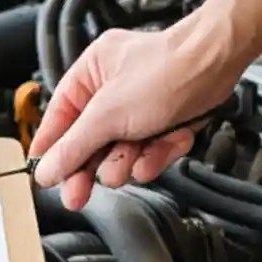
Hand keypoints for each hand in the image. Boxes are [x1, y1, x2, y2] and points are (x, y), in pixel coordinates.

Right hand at [28, 19, 244, 209]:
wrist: (218, 65)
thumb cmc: (167, 69)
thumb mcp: (108, 114)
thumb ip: (73, 147)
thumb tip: (45, 170)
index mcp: (88, 76)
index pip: (58, 121)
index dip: (51, 152)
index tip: (44, 178)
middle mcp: (109, 92)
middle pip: (88, 143)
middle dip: (91, 167)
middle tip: (77, 195)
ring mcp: (137, 108)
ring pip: (120, 153)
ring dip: (127, 162)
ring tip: (134, 162)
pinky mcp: (162, 123)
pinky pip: (148, 151)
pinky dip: (156, 155)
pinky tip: (162, 148)